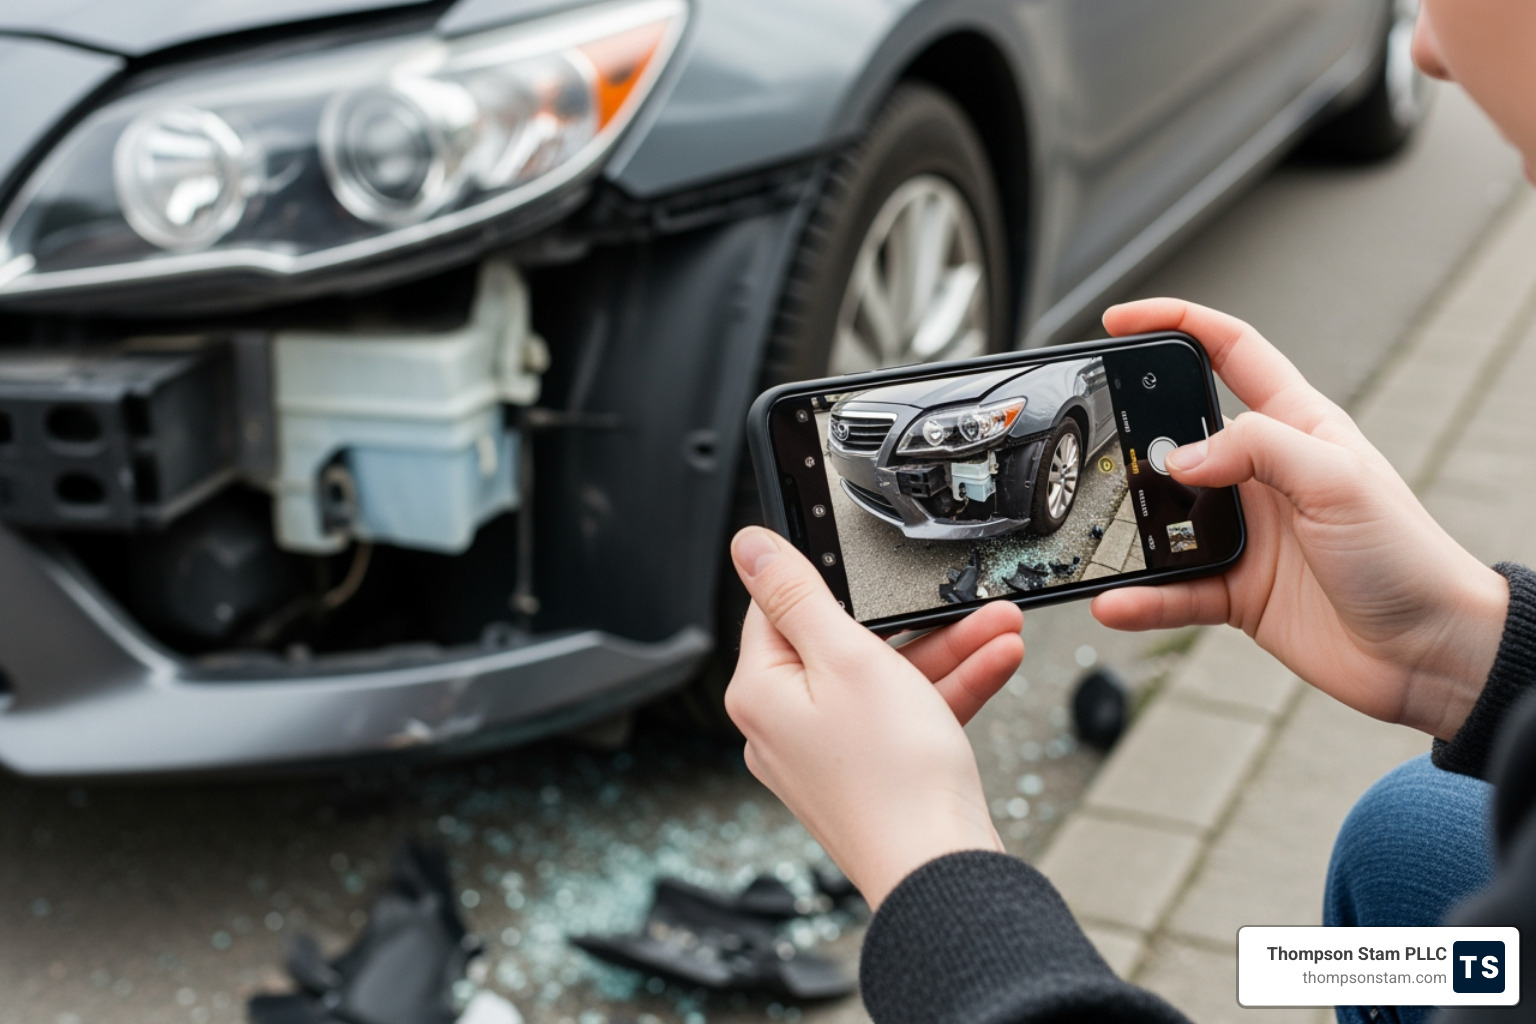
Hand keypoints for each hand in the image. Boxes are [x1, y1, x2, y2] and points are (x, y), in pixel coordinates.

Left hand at [725, 526, 1024, 909]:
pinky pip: (905, 718)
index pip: (780, 610)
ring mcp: (829, 756)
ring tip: (1000, 625)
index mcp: (761, 692)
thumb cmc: (891, 776)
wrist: (940, 874)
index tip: (870, 566)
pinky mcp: (870, 777)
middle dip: (914, 620)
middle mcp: (784, 726)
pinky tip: (995, 663)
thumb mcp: (846, 656)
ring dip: (946, 650)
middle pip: (845, 645)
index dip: (832, 582)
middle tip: (960, 599)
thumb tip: (749, 547)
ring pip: (885, 681)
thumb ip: (798, 593)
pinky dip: (947, 691)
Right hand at [1093, 298, 1507, 739]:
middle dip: (1136, 436)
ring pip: (1166, 519)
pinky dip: (1143, 597)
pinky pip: (1172, 589)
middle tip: (1103, 444)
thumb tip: (1178, 455)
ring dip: (1134, 529)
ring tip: (1109, 533)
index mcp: (1296, 427)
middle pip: (1180, 437)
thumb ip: (1257, 449)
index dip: (1176, 324)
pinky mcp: (1235, 590)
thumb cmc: (1408, 557)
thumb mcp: (1337, 479)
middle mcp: (1264, 475)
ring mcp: (1246, 533)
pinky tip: (1120, 601)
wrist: (1430, 652)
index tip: (1121, 320)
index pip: (1228, 352)